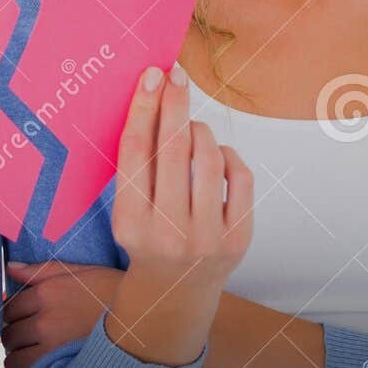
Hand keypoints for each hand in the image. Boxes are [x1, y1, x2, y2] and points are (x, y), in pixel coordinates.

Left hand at [0, 261, 122, 367]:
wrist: (144, 321)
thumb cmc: (112, 293)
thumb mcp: (79, 272)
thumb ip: (40, 271)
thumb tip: (10, 268)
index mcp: (46, 294)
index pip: (9, 308)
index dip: (12, 316)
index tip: (20, 322)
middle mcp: (44, 321)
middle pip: (9, 335)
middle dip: (13, 339)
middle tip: (23, 342)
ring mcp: (52, 349)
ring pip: (13, 361)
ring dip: (14, 362)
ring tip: (23, 363)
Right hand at [104, 64, 252, 366]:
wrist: (175, 293)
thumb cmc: (146, 237)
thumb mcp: (127, 210)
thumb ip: (137, 167)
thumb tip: (153, 100)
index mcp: (130, 223)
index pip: (135, 152)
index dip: (143, 108)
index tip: (151, 76)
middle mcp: (168, 232)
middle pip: (173, 150)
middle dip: (174, 104)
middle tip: (175, 74)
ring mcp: (207, 237)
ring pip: (208, 158)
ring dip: (199, 130)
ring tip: (190, 127)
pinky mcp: (239, 239)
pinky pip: (240, 177)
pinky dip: (227, 154)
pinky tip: (216, 153)